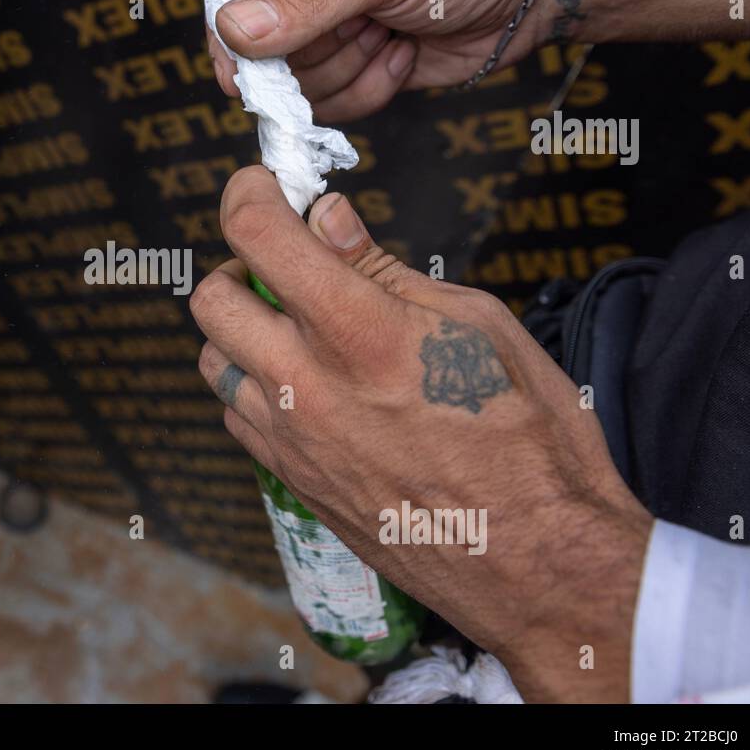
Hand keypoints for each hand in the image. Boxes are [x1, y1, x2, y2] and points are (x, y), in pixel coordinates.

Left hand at [190, 167, 653, 700]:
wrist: (537, 564)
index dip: (249, 194)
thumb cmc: (533, 439)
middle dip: (239, 264)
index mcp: (361, 332)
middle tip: (284, 265)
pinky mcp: (292, 482)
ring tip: (296, 330)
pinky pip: (239, 417)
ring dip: (241, 331)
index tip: (263, 186)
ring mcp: (292, 441)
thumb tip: (327, 218)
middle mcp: (308, 385)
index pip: (258, 235)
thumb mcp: (481, 326)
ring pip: (213, 362)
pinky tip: (305, 387)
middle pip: (211, 299)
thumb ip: (388, 270)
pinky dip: (254, 387)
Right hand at [206, 0, 551, 120]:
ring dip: (349, 72)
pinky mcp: (349, 70)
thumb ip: (308, 0)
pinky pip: (330, 105)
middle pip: (259, 51)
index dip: (229, 36)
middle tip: (365, 26)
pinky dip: (369, 90)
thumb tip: (235, 31)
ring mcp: (324, 32)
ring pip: (295, 86)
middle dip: (316, 53)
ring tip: (391, 32)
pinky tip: (401, 54)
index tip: (245, 75)